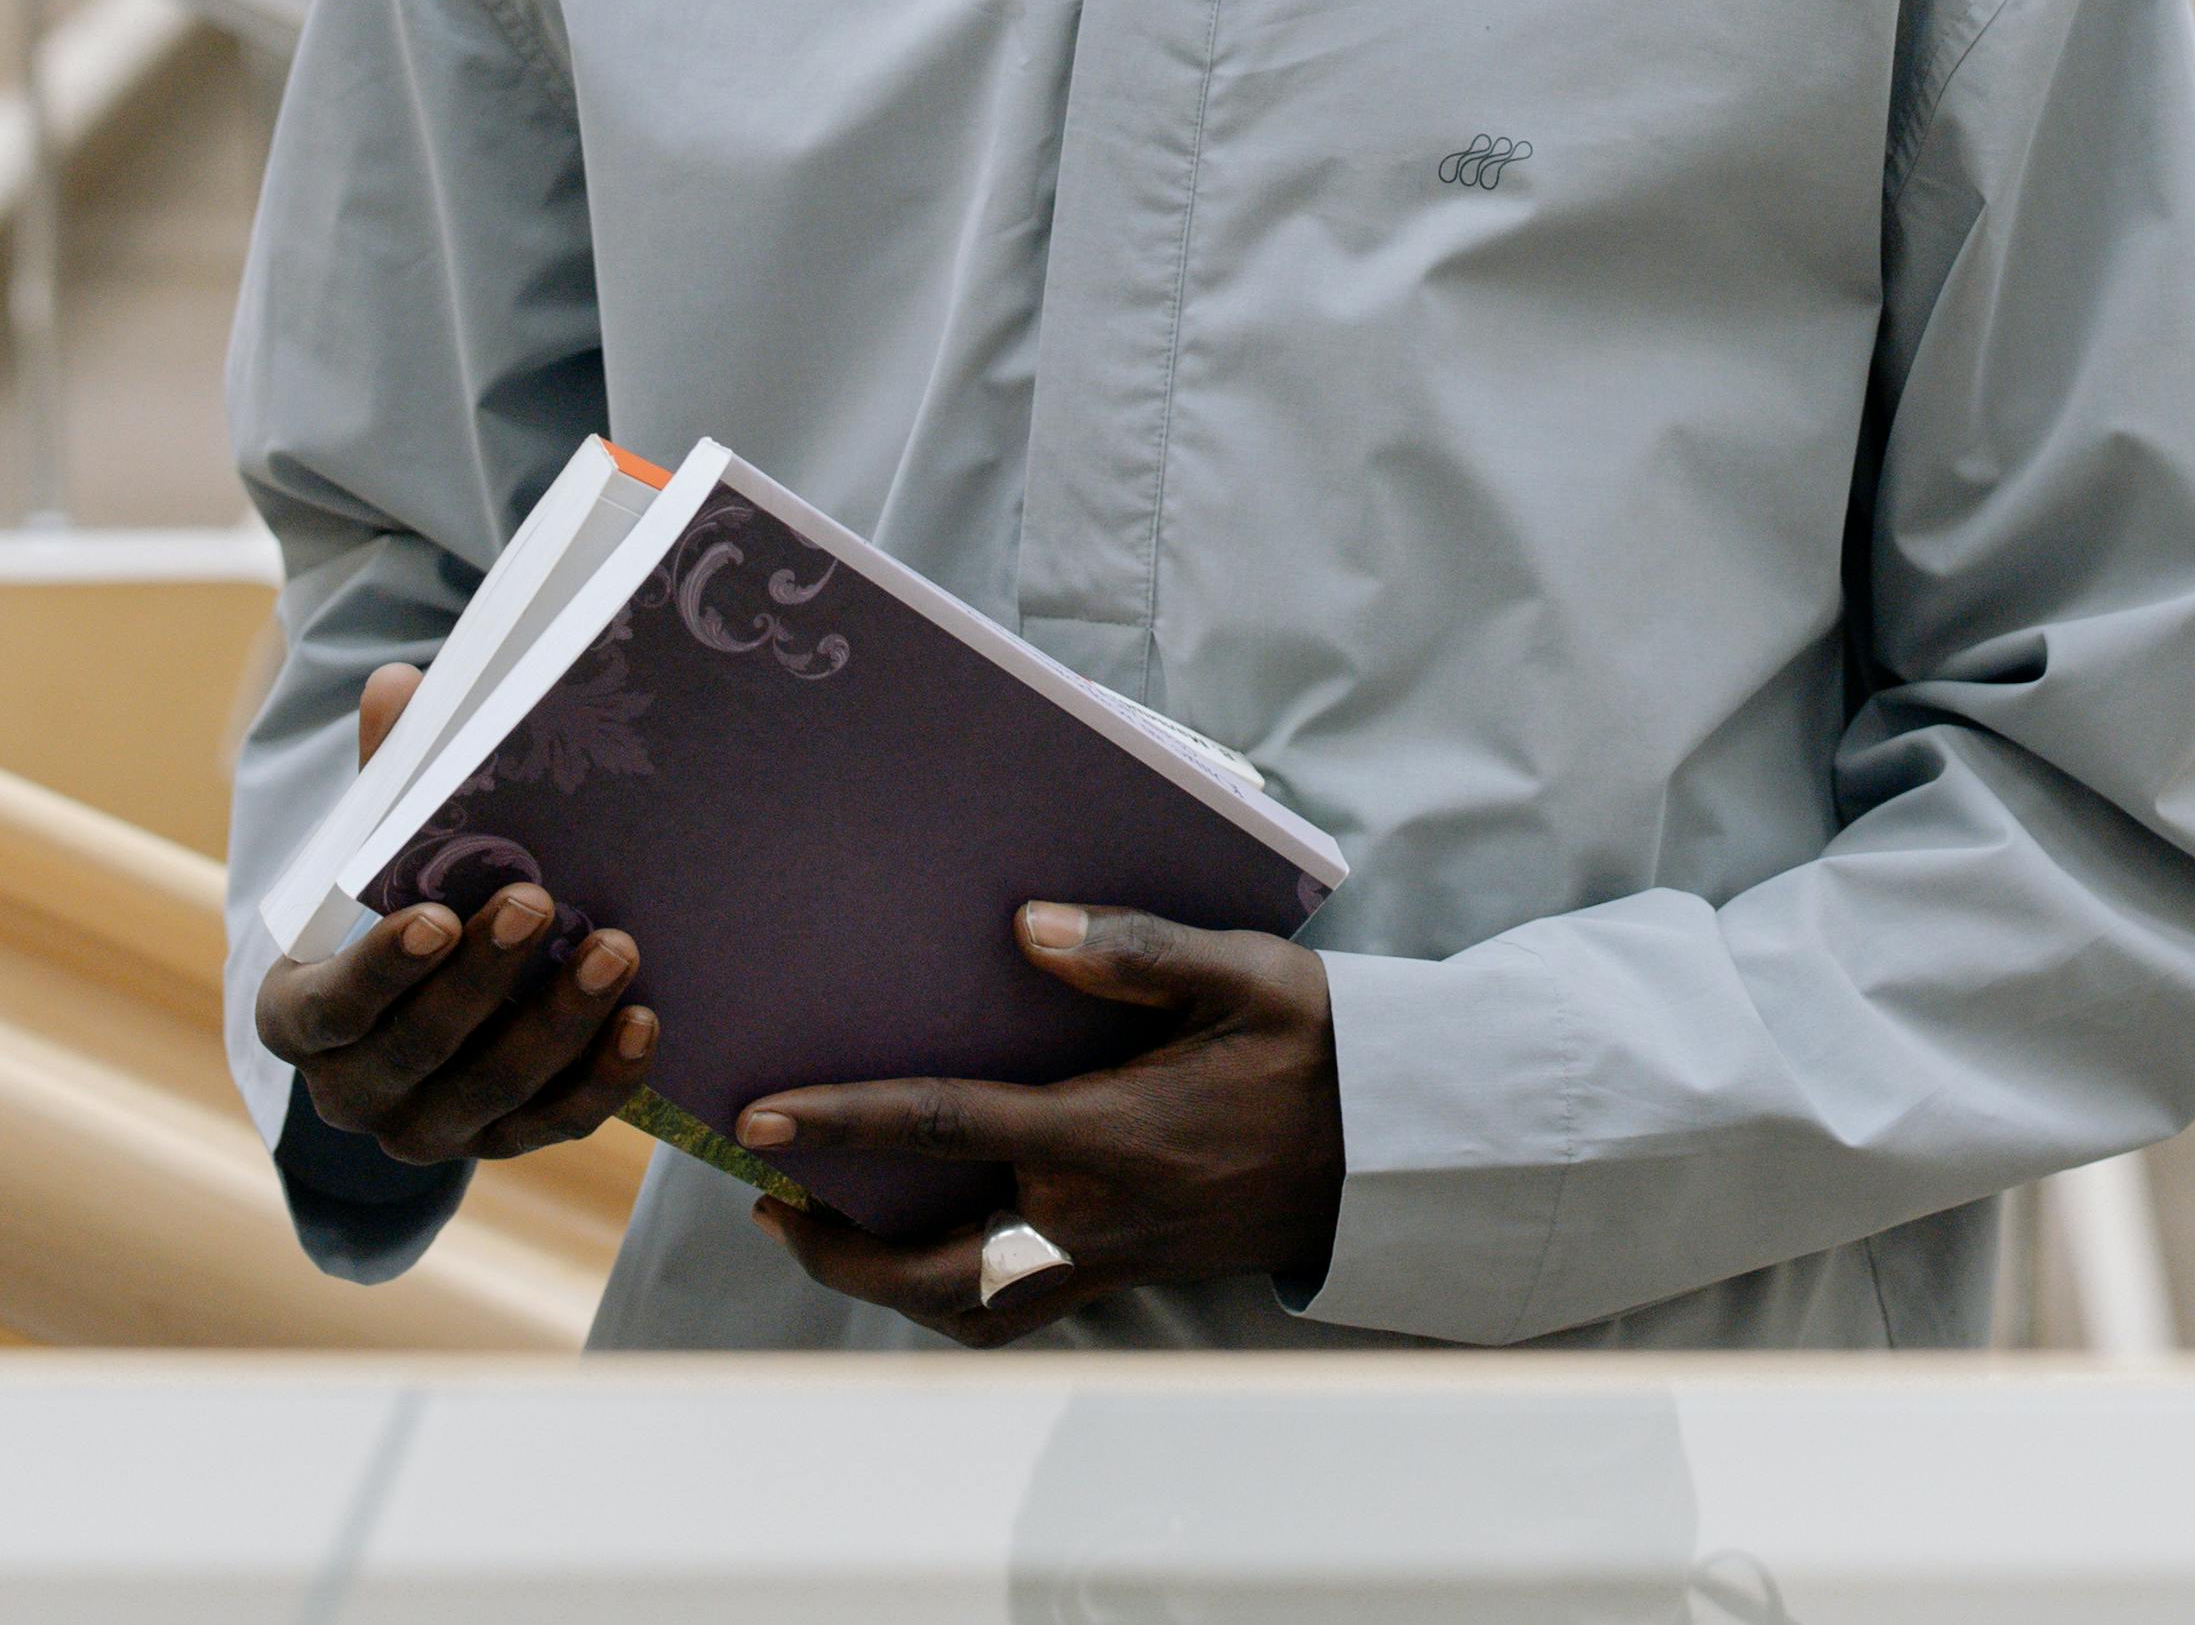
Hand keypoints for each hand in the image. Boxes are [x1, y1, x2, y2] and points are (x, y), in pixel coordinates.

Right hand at [253, 661, 657, 1163]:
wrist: (423, 986)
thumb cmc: (395, 891)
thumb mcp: (382, 836)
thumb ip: (390, 771)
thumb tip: (399, 686)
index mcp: (303, 1014)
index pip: (331, 1006)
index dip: (380, 969)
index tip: (435, 915)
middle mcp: (354, 1088)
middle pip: (415, 1051)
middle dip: (480, 983)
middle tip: (536, 903)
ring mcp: (429, 1125)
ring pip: (489, 1097)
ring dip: (555, 1026)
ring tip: (615, 948)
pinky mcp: (502, 1139)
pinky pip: (553, 1124)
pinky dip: (601, 1081)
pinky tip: (644, 1022)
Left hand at [736, 904, 1343, 1346]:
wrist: (1392, 1149)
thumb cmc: (1317, 1049)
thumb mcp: (1243, 972)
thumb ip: (1133, 950)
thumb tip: (1026, 926)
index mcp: (1103, 1134)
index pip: (944, 1127)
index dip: (842, 1123)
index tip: (760, 1120)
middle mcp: (1090, 1213)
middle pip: (926, 1266)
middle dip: (833, 1251)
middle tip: (769, 1199)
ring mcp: (1110, 1255)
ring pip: (966, 1307)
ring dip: (882, 1288)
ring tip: (826, 1236)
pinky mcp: (1131, 1272)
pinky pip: (1018, 1308)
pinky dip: (954, 1298)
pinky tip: (935, 1252)